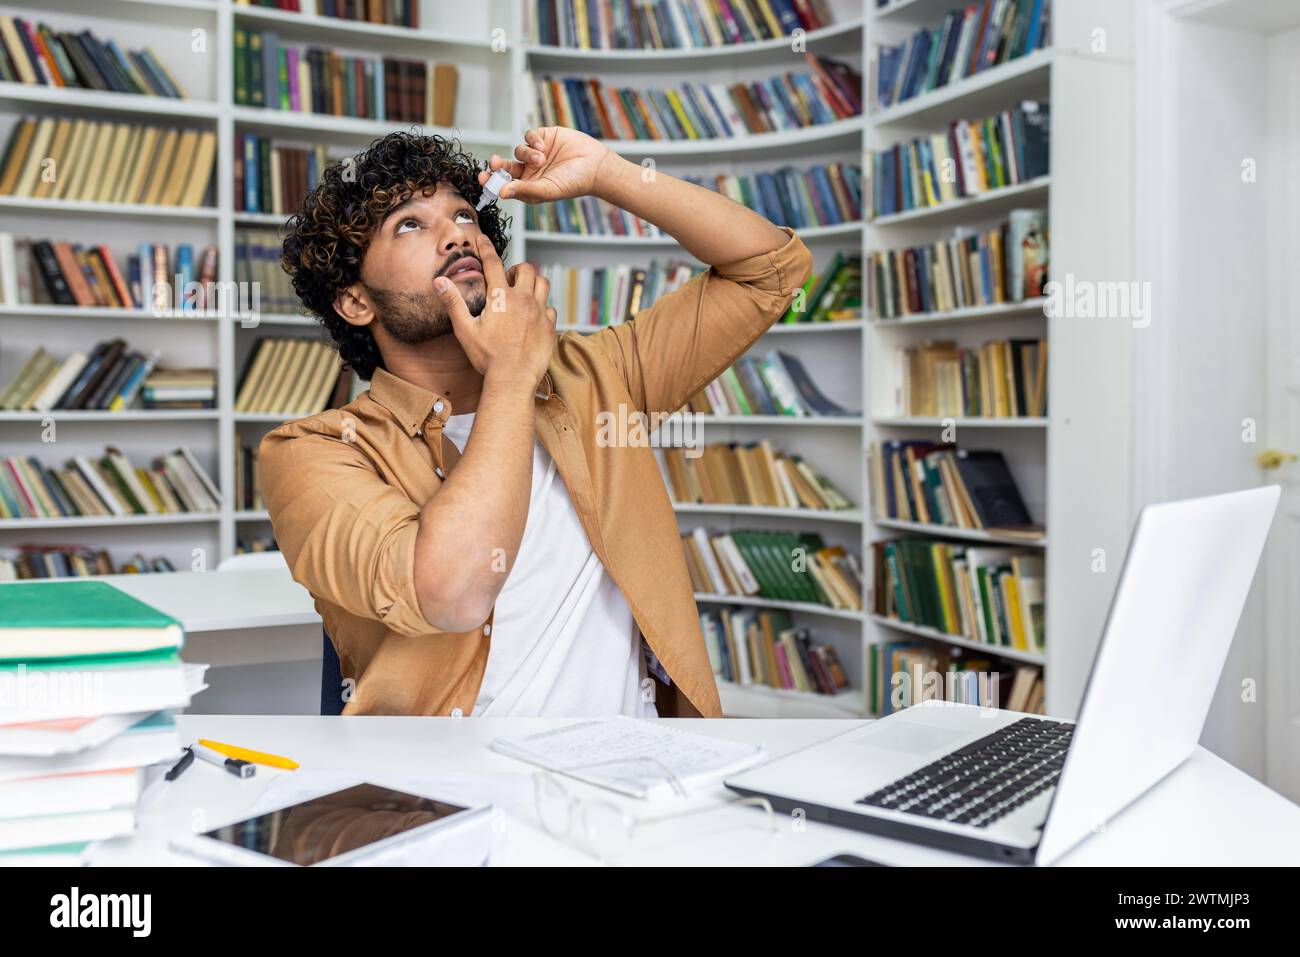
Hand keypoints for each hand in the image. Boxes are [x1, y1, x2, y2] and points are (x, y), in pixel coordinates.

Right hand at [435, 235, 556, 385]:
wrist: (514, 379)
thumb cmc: (487, 357)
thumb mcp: (465, 330)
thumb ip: (453, 303)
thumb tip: (439, 281)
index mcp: (501, 297)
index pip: (492, 263)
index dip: (486, 248)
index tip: (481, 238)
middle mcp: (523, 299)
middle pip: (527, 268)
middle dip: (517, 269)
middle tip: (508, 281)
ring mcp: (539, 312)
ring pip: (543, 283)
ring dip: (533, 283)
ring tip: (523, 294)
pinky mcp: (550, 326)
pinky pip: (551, 308)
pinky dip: (543, 307)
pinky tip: (534, 317)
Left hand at [479, 127, 616, 204]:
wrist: (595, 165)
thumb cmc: (574, 183)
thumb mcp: (547, 190)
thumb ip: (524, 190)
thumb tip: (501, 193)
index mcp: (528, 186)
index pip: (504, 184)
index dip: (492, 181)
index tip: (483, 178)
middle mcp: (529, 171)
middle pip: (505, 165)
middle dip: (498, 164)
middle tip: (494, 163)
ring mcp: (536, 153)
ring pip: (518, 149)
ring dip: (527, 153)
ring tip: (542, 158)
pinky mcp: (544, 137)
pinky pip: (529, 135)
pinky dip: (533, 139)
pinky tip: (543, 145)